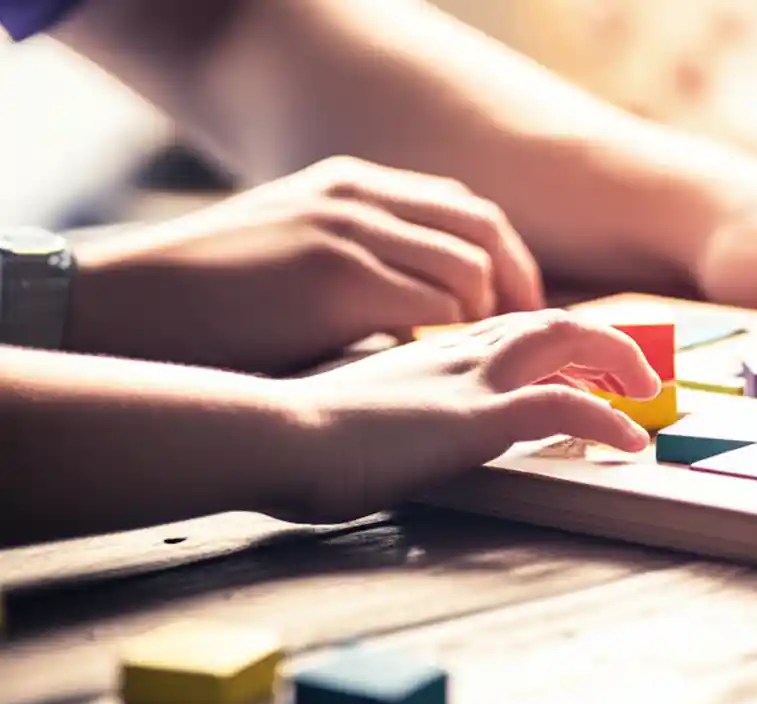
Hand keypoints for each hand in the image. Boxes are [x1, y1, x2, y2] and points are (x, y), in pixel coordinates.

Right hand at [66, 156, 543, 372]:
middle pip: (484, 229)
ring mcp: (351, 232)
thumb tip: (420, 299)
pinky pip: (436, 307)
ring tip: (482, 359)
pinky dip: (454, 340)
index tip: (517, 301)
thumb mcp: (294, 243)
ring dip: (486, 319)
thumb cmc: (208, 294)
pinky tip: (448, 370)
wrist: (130, 302)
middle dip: (517, 284)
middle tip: (529, 334)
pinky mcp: (339, 279)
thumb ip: (360, 253)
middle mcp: (360, 196)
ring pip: (469, 270)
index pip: (465, 208)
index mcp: (353, 184)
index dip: (504, 256)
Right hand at [274, 309, 659, 522]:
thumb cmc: (291, 428)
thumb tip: (393, 416)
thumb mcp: (349, 399)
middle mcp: (456, 349)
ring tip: (648, 394)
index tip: (581, 358)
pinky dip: (606, 418)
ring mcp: (468, 377)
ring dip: (618, 361)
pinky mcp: (475, 416)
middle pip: (547, 318)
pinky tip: (630, 442)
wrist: (270, 434)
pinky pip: (563, 404)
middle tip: (635, 370)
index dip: (552, 335)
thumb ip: (385, 397)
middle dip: (600, 337)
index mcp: (429, 346)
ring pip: (566, 339)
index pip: (507, 323)